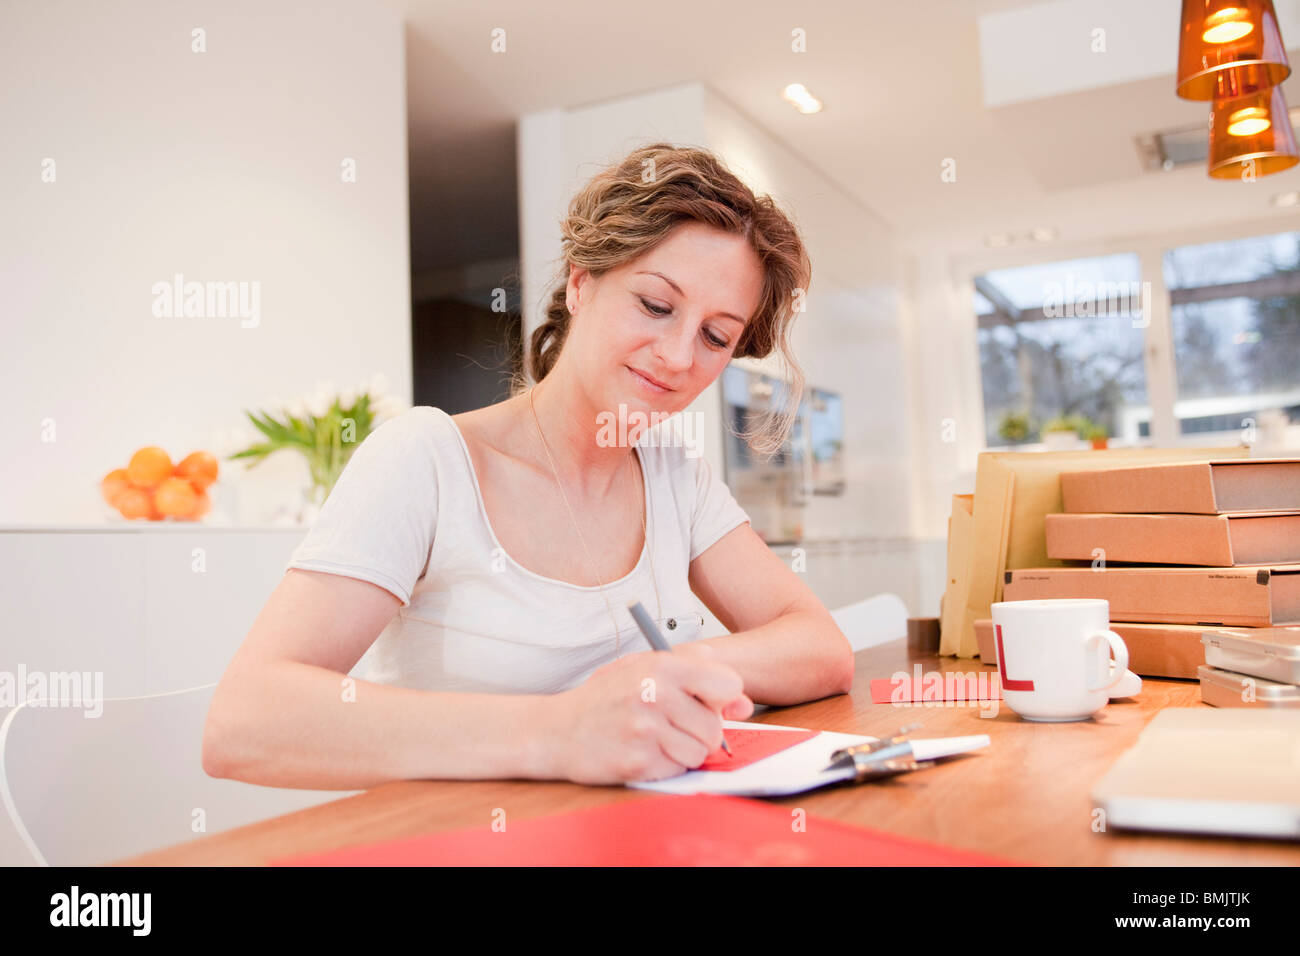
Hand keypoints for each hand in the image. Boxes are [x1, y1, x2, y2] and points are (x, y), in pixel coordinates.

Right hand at [545, 648, 753, 784]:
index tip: (710, 702)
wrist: (555, 730)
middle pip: (715, 727)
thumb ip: (696, 672)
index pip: (727, 684)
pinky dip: (667, 765)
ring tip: (656, 738)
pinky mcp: (638, 762)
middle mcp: (655, 695)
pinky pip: (678, 769)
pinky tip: (643, 751)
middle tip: (672, 724)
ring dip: (684, 750)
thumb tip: (742, 702)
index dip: (723, 698)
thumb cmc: (606, 698)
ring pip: (700, 752)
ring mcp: (646, 730)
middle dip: (701, 731)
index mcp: (661, 666)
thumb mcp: (644, 666)